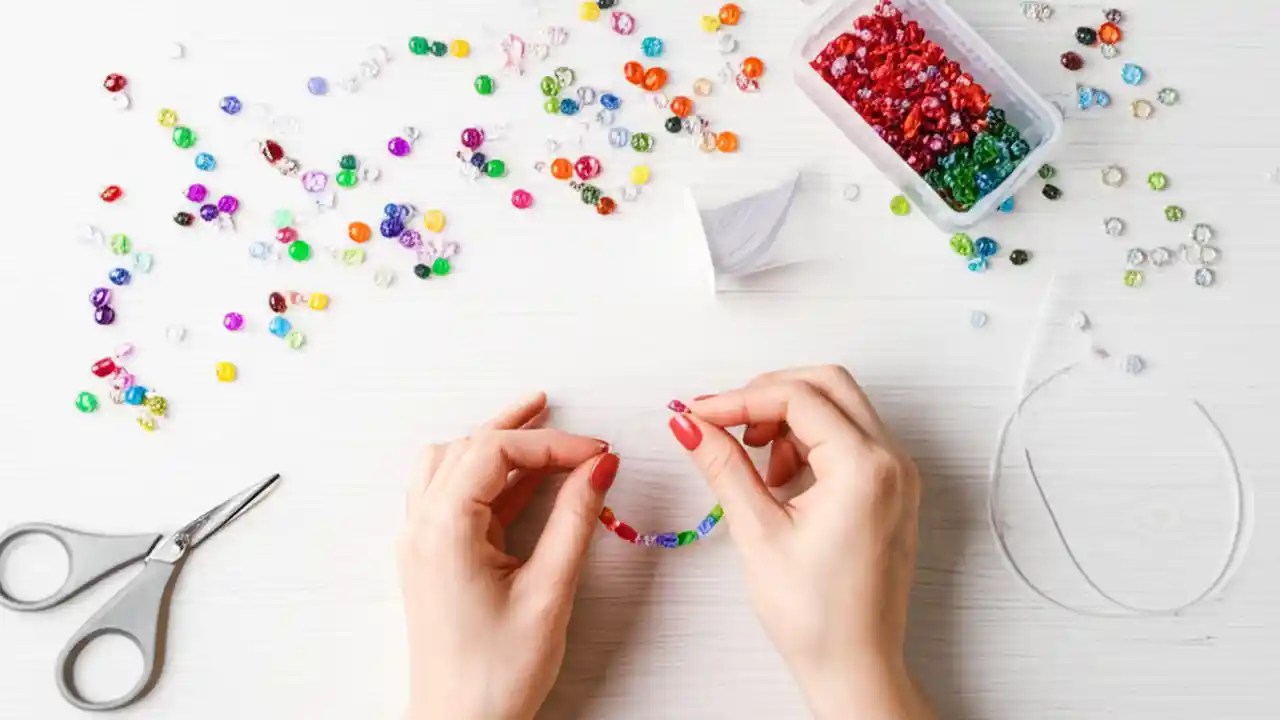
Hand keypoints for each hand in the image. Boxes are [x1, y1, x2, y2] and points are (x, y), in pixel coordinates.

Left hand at [398, 393, 618, 719]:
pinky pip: (453, 495)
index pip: (496, 452)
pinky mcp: (432, 557)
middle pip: (470, 447)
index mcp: (443, 529)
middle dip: (525, 433)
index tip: (598, 452)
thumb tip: (599, 468)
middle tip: (577, 434)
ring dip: (496, 444)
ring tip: (540, 428)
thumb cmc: (495, 675)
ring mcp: (421, 541)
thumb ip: (575, 519)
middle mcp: (422, 527)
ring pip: (454, 463)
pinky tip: (525, 479)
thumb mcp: (549, 591)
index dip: (553, 443)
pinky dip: (487, 476)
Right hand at [672, 367, 930, 719]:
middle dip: (768, 394)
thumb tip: (692, 427)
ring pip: (839, 407)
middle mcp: (892, 462)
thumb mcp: (758, 532)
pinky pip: (849, 437)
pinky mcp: (890, 489)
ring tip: (755, 464)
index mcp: (865, 469)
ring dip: (790, 418)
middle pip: (827, 384)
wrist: (854, 666)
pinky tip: (780, 479)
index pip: (797, 397)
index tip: (700, 415)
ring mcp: (897, 475)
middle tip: (724, 422)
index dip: (740, 399)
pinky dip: (809, 440)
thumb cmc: (818, 616)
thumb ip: (724, 466)